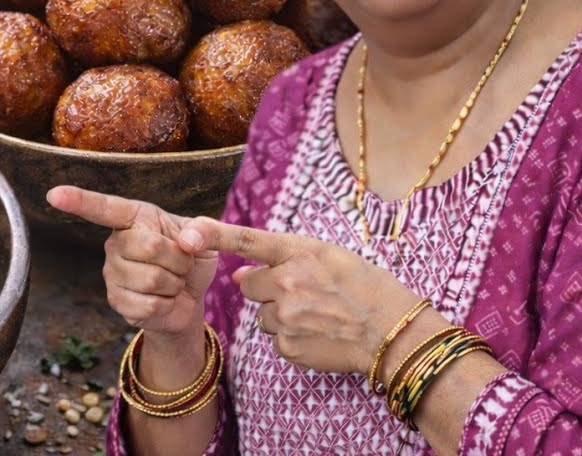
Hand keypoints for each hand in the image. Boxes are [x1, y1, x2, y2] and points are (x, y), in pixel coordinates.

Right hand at [46, 186, 217, 337]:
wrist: (189, 297)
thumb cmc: (192, 257)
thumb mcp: (206, 237)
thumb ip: (205, 230)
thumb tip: (189, 241)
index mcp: (134, 217)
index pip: (104, 208)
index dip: (79, 200)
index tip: (54, 195)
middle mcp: (116, 241)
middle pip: (148, 246)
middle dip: (179, 259)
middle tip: (182, 263)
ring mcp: (112, 271)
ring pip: (151, 279)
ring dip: (174, 284)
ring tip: (172, 281)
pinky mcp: (116, 299)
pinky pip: (148, 304)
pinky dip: (168, 305)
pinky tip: (164, 299)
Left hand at [181, 217, 421, 374]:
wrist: (394, 332)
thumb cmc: (365, 287)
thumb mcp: (329, 256)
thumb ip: (282, 259)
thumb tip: (239, 275)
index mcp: (300, 252)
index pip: (247, 240)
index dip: (213, 235)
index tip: (187, 233)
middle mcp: (288, 282)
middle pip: (249, 284)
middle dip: (267, 288)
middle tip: (305, 291)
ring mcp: (286, 317)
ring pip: (261, 314)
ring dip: (278, 314)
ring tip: (317, 314)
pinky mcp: (288, 347)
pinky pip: (274, 338)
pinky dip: (290, 337)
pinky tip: (318, 333)